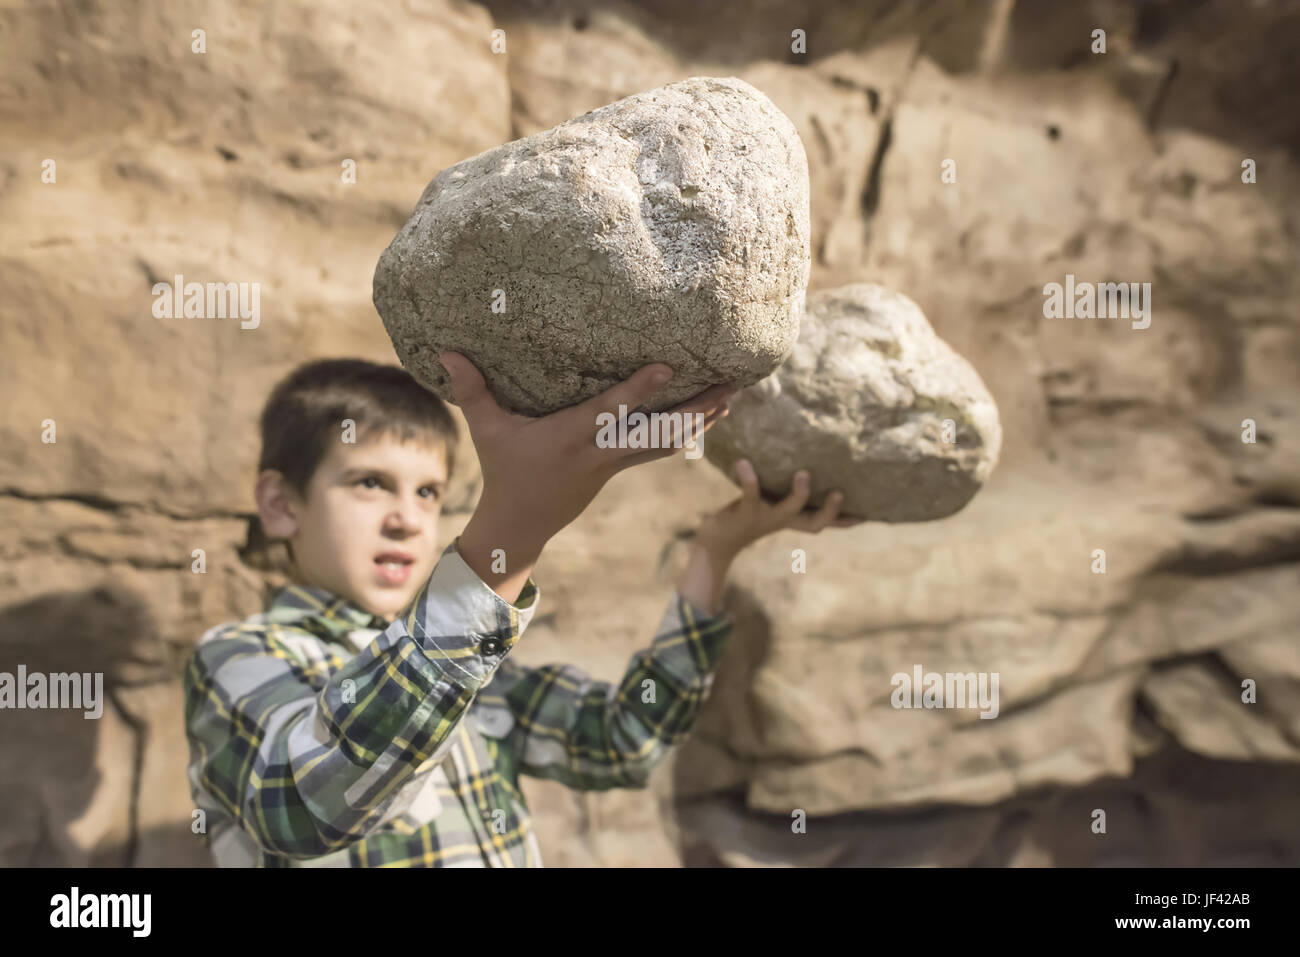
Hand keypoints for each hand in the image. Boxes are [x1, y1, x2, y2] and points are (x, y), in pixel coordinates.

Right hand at [445, 352, 732, 599]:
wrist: (522, 525)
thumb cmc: (504, 471)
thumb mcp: (487, 430)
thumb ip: (472, 390)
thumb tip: (447, 349)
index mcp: (571, 438)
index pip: (611, 411)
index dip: (640, 390)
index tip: (669, 367)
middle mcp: (601, 452)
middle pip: (658, 432)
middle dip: (695, 411)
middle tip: (730, 387)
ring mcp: (614, 463)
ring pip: (667, 441)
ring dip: (700, 420)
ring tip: (732, 396)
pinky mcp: (620, 467)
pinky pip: (660, 446)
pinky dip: (685, 431)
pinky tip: (709, 414)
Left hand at [676, 459, 863, 614]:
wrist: (716, 540)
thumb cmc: (745, 516)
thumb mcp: (768, 504)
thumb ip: (783, 491)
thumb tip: (798, 463)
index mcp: (791, 520)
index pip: (823, 522)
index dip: (844, 520)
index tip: (867, 514)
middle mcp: (782, 520)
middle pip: (814, 524)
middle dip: (829, 511)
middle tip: (840, 493)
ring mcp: (764, 517)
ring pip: (788, 511)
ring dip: (798, 494)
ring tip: (803, 473)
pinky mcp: (744, 512)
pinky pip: (749, 494)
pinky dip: (748, 478)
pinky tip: (744, 463)